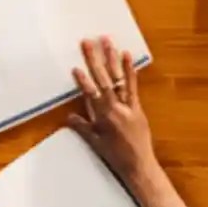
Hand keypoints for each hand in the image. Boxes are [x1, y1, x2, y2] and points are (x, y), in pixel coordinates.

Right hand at [68, 36, 154, 179]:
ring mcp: (128, 105)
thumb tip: (69, 116)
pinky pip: (133, 86)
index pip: (90, 94)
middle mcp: (116, 108)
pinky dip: (130, 70)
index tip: (75, 68)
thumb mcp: (95, 143)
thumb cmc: (115, 156)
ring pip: (118, 78)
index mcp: (103, 117)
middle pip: (103, 80)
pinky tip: (127, 56)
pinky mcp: (137, 106)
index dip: (83, 81)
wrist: (138, 165)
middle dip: (94, 60)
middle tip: (88, 43)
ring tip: (107, 42)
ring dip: (112, 58)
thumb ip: (82, 127)